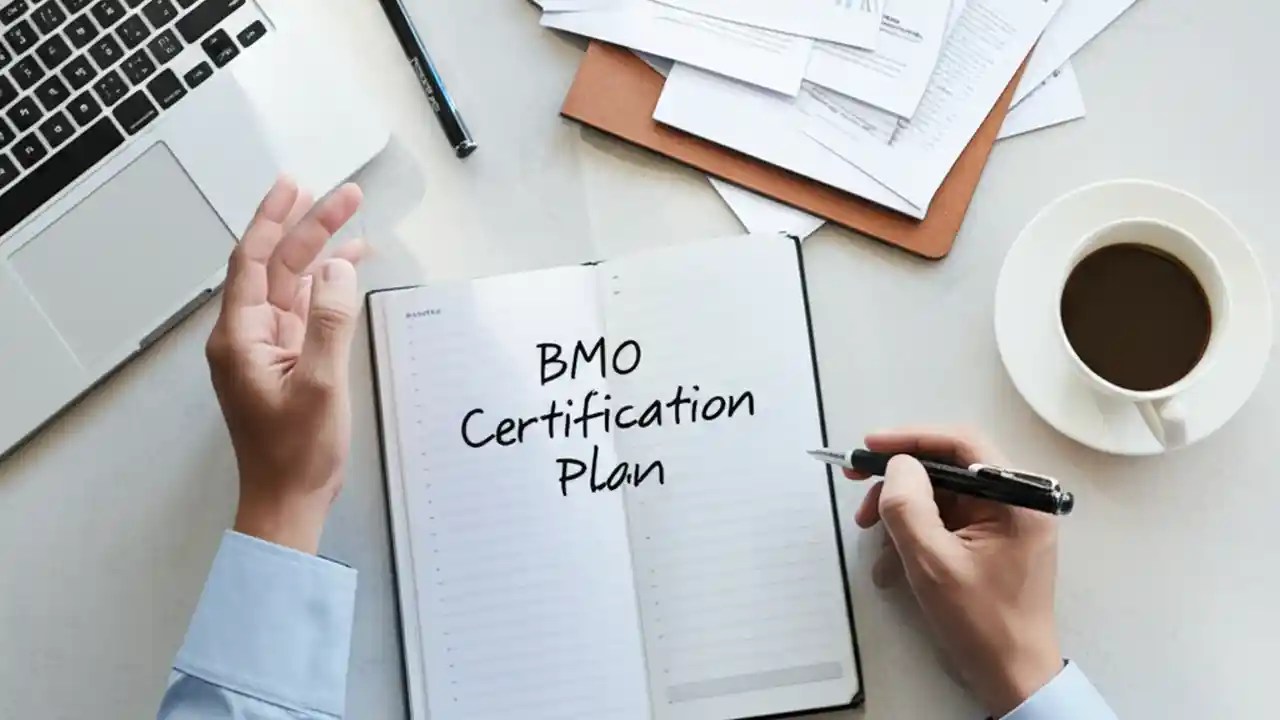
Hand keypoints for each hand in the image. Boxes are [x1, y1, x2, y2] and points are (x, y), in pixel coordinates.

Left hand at [206, 177, 366, 554]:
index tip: (295, 187)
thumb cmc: (296, 455)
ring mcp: (267, 349)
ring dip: (321, 253)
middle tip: (345, 196)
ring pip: (293, 285)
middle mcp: (247, 337)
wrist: (288, 501)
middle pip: (276, 266)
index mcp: (240, 338)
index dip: (273, 219)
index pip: (252, 261)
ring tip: (352, 220)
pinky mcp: (286, 363)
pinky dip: (327, 287)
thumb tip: (338, 270)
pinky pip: (305, 311)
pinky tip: (348, 270)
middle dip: (310, 229)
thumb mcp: (321, 385)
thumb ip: (330, 322)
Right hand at [849, 429, 1061, 716]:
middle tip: (859, 493)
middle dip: (900, 481)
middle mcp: (1017, 500)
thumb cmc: (980, 621)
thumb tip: (898, 466)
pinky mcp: (993, 541)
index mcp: (1017, 497)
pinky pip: (947, 519)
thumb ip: (909, 506)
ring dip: (902, 509)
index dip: (911, 439)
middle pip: (948, 467)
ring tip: (872, 533)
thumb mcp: (932, 562)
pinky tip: (893, 556)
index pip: (962, 444)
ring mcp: (1006, 521)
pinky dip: (916, 530)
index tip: (868, 448)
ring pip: (942, 494)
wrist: (1014, 676)